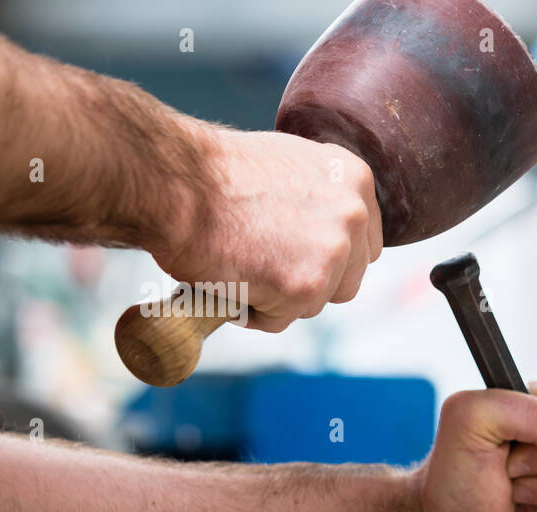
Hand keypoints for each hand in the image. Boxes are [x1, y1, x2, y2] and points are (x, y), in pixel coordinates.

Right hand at [153, 125, 382, 330]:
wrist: (174, 181)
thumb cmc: (212, 173)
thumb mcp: (286, 167)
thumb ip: (318, 199)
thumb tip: (323, 235)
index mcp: (354, 179)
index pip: (362, 245)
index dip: (328, 259)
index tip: (296, 258)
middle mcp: (354, 215)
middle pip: (346, 281)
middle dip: (308, 284)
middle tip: (263, 268)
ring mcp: (332, 253)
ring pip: (314, 303)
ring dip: (276, 298)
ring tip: (238, 267)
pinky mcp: (304, 287)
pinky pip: (279, 320)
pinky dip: (249, 311)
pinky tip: (227, 279)